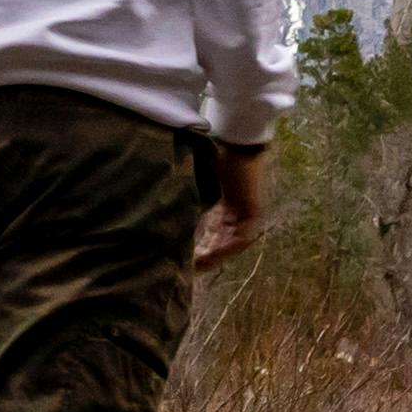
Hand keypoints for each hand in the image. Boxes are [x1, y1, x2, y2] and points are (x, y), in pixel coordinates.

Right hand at [188, 138, 265, 270]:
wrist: (238, 142)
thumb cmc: (218, 153)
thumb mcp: (199, 178)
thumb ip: (187, 192)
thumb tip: (159, 196)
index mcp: (227, 208)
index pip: (213, 235)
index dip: (198, 249)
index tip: (182, 258)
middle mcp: (238, 216)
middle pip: (221, 245)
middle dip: (204, 258)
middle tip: (186, 270)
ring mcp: (247, 217)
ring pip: (229, 246)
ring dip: (213, 257)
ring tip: (195, 267)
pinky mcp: (253, 216)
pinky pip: (239, 240)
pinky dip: (224, 249)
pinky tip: (208, 256)